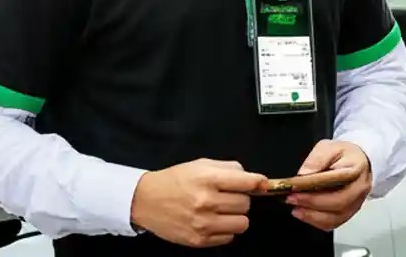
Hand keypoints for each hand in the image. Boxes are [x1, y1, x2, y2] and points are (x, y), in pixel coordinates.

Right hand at [129, 158, 267, 247]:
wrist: (144, 200)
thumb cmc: (173, 181)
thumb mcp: (198, 165)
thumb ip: (226, 168)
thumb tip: (253, 178)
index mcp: (207, 179)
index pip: (246, 182)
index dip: (257, 182)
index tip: (261, 184)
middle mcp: (206, 202)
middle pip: (245, 203)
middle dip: (239, 198)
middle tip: (226, 196)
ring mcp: (203, 223)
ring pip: (242, 223)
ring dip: (235, 216)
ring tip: (222, 211)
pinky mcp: (200, 240)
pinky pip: (229, 237)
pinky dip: (225, 230)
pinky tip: (212, 221)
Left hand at [287, 140, 371, 230]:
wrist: (358, 162)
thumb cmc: (343, 154)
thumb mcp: (328, 147)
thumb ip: (317, 158)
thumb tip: (304, 173)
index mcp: (356, 169)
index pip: (338, 181)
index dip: (317, 184)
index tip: (295, 187)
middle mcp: (359, 189)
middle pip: (338, 203)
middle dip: (312, 203)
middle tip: (292, 199)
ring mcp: (356, 203)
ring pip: (336, 217)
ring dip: (313, 216)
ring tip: (295, 209)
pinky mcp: (349, 212)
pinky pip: (334, 223)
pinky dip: (317, 221)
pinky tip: (304, 214)